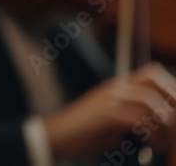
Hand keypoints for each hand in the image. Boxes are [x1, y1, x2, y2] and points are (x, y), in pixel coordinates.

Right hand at [44, 62, 175, 157]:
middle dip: (171, 99)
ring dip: (165, 124)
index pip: (151, 74)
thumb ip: (129, 121)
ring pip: (150, 102)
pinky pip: (139, 120)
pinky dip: (153, 135)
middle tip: (174, 124)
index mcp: (116, 87)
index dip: (169, 88)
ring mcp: (110, 99)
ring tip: (166, 141)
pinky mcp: (107, 114)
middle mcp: (115, 88)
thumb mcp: (110, 123)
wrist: (56, 136)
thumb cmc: (81, 133)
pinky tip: (154, 145)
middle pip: (154, 79)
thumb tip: (151, 133)